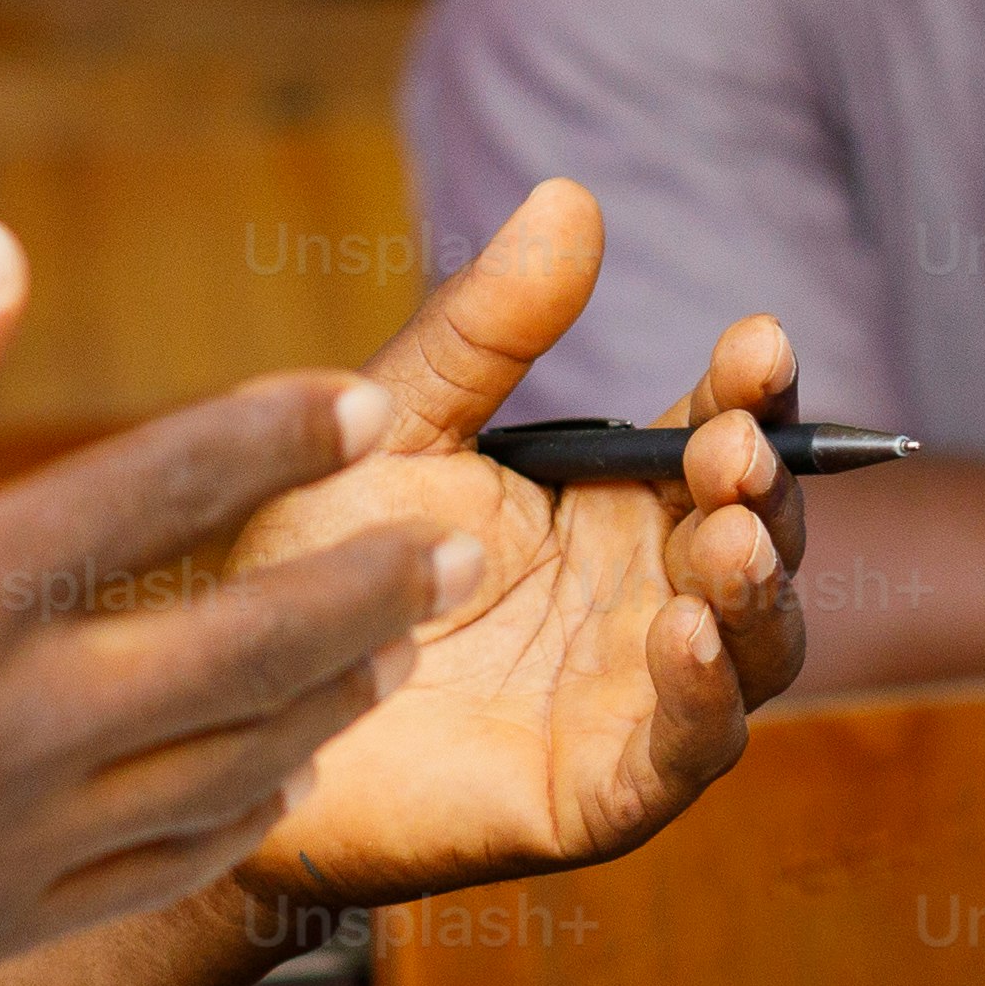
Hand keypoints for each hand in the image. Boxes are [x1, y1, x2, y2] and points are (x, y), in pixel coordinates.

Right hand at [0, 215, 461, 985]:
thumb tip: (2, 252)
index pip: (157, 490)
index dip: (273, 438)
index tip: (360, 402)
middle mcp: (0, 731)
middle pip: (248, 644)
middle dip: (373, 583)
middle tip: (464, 538)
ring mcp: (5, 849)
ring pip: (232, 767)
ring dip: (335, 700)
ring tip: (402, 647)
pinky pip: (167, 872)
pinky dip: (249, 816)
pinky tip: (282, 778)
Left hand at [220, 180, 801, 905]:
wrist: (222, 714)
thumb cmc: (311, 564)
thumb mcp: (396, 425)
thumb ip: (484, 332)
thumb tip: (571, 194)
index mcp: (612, 501)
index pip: (720, 431)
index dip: (751, 389)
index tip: (757, 339)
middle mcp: (644, 593)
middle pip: (756, 533)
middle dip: (761, 485)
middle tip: (731, 447)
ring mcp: (633, 696)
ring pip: (755, 645)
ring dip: (758, 590)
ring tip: (727, 540)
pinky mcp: (598, 791)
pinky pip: (684, 753)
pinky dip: (704, 701)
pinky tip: (687, 639)